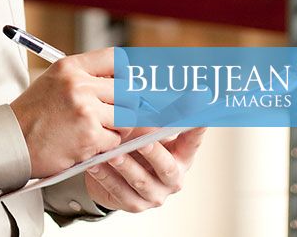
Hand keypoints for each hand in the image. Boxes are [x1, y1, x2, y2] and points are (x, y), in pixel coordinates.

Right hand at [8, 49, 126, 177]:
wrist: (11, 141)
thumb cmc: (33, 114)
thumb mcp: (54, 82)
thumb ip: (85, 77)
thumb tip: (122, 81)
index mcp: (70, 67)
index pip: (116, 58)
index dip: (127, 73)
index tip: (127, 84)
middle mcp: (79, 85)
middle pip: (129, 91)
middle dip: (126, 106)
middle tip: (115, 114)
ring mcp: (85, 111)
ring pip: (127, 117)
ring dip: (118, 127)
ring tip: (100, 129)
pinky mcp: (89, 136)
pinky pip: (115, 140)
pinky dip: (106, 145)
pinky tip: (88, 142)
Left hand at [84, 127, 204, 212]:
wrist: (114, 175)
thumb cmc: (133, 144)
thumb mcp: (145, 129)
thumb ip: (154, 116)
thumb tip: (156, 92)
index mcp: (181, 157)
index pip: (192, 142)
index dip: (197, 130)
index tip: (200, 116)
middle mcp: (172, 178)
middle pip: (167, 167)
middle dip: (154, 153)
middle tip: (143, 142)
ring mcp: (155, 194)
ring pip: (141, 181)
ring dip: (126, 166)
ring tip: (112, 154)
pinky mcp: (134, 204)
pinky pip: (119, 191)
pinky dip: (106, 177)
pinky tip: (95, 165)